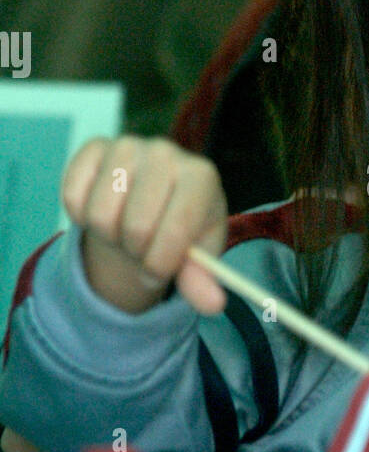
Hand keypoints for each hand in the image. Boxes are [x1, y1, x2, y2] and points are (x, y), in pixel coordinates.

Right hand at [61, 135, 228, 314]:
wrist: (153, 200)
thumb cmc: (179, 229)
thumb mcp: (196, 256)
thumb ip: (201, 280)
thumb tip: (212, 305)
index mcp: (201, 176)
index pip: (177, 229)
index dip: (161, 263)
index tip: (158, 273)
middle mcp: (166, 152)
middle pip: (136, 226)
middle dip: (136, 253)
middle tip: (141, 249)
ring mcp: (128, 146)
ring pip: (100, 214)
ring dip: (109, 237)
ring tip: (125, 231)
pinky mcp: (93, 147)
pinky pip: (72, 195)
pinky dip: (81, 217)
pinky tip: (104, 212)